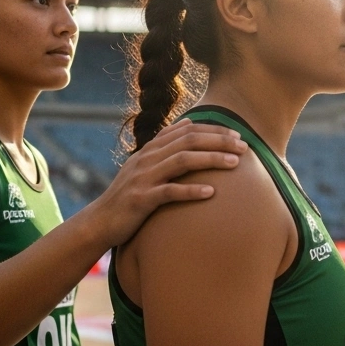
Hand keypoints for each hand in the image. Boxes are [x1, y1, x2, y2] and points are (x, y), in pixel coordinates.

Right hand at [84, 120, 246, 248]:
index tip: (237, 136)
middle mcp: (147, 159)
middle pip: (188, 142)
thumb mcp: (144, 165)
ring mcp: (143, 178)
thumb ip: (164, 145)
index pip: (186, 131)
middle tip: (244, 147)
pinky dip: (191, 191)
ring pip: (182, 161)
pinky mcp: (141, 200)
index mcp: (150, 150)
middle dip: (218, 141)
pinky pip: (169, 192)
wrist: (100, 221)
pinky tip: (211, 194)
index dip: (213, 131)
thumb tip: (187, 124)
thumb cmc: (129, 195)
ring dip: (211, 160)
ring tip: (235, 164)